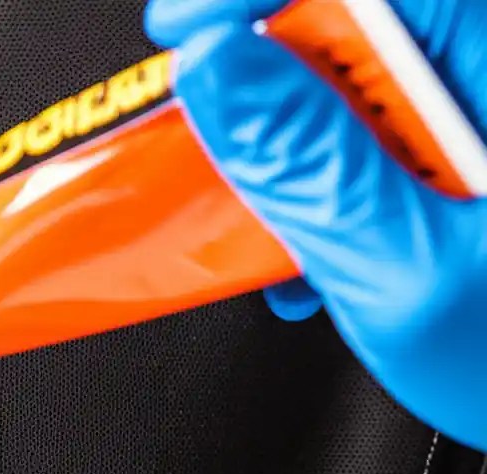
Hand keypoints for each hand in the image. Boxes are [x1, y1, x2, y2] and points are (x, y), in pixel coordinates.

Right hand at [147, 0, 486, 449]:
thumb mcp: (409, 276)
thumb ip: (307, 166)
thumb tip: (215, 72)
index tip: (181, 38)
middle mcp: (485, 79)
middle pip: (346, 34)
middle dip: (259, 96)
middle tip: (216, 162)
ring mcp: (474, 118)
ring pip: (348, 85)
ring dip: (288, 157)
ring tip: (278, 238)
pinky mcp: (465, 156)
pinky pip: (374, 134)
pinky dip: (324, 187)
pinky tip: (320, 251)